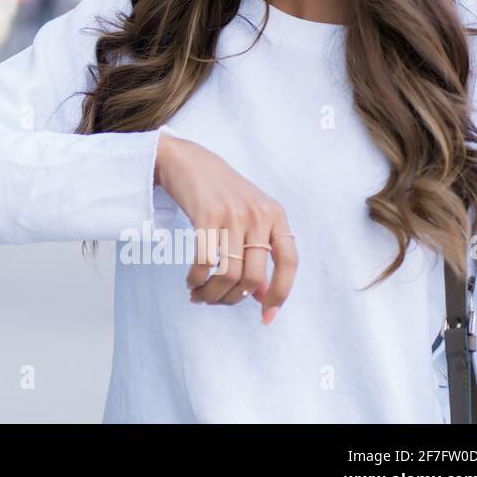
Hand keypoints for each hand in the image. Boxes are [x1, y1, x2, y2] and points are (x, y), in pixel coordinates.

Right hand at [153, 133, 296, 324]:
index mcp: (275, 215)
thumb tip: (263, 297)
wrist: (187, 160)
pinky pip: (205, 261)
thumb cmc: (219, 191)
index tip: (266, 316)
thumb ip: (260, 252)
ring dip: (212, 293)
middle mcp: (259, 215)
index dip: (281, 294)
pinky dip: (196, 279)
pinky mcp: (206, 214)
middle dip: (232, 298)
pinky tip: (191, 281)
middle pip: (253, 276)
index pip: (290, 263)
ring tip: (199, 295)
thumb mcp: (249, 216)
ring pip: (229, 273)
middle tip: (215, 301)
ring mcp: (233, 214)